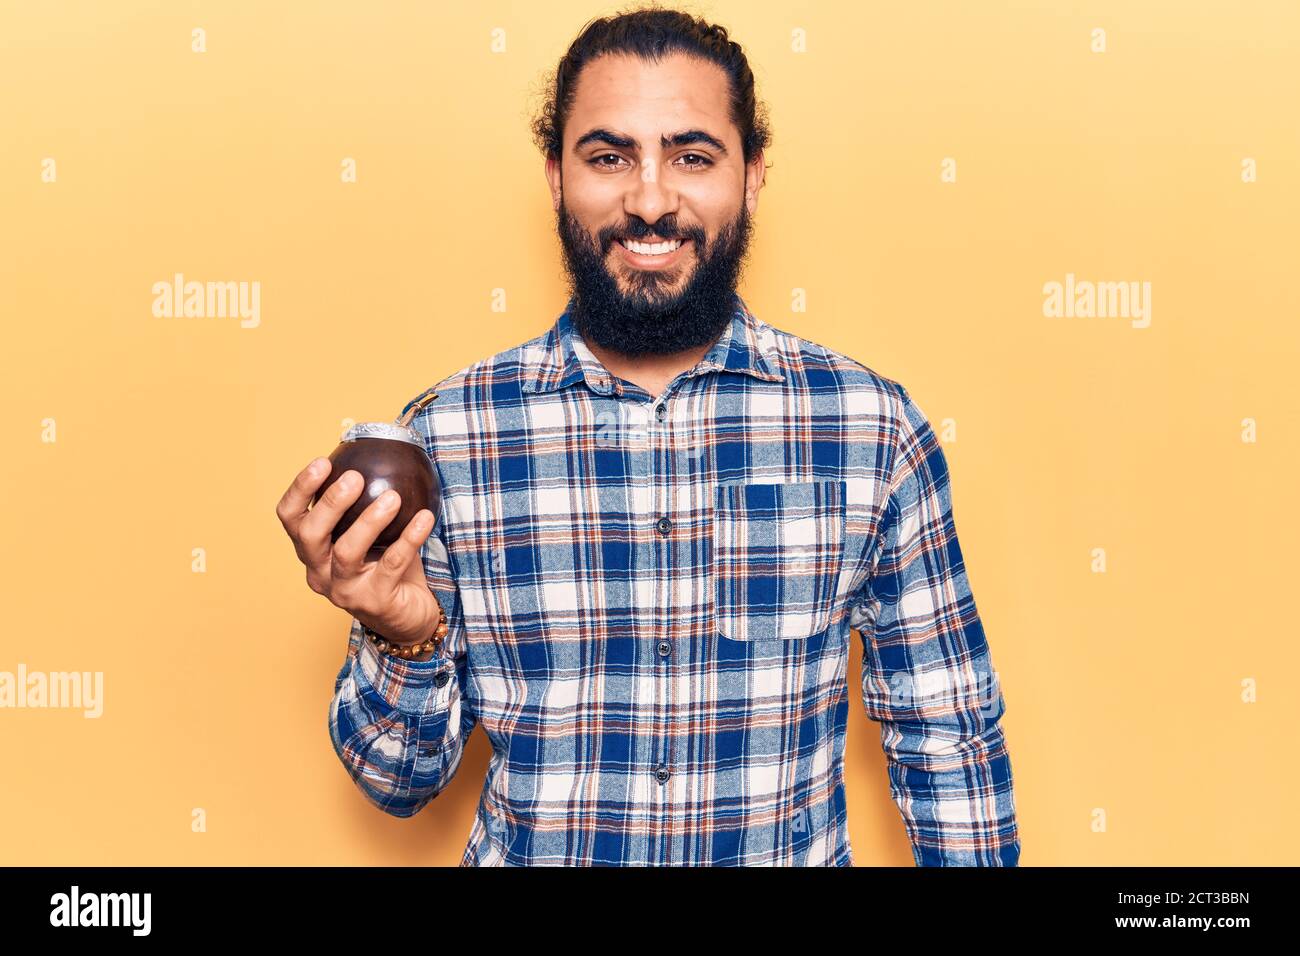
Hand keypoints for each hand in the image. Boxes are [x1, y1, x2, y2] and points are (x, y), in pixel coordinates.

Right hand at [275, 457, 441, 645]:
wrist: (409, 616)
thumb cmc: (387, 566)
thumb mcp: (373, 533)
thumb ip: (367, 500)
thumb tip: (380, 450)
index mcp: (312, 551)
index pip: (290, 518)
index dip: (300, 489)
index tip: (322, 462)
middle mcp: (319, 572)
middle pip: (310, 534)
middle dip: (329, 503)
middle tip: (354, 477)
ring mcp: (344, 591)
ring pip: (346, 552)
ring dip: (369, 521)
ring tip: (393, 497)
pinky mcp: (374, 602)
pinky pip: (391, 565)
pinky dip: (409, 538)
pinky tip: (425, 518)